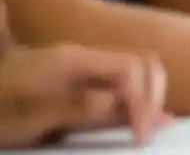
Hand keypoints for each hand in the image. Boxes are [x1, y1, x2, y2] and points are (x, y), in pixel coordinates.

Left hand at [0, 2, 169, 147]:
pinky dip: (134, 102)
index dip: (142, 99)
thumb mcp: (31, 112)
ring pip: (132, 75)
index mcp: (75, 59)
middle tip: (147, 130)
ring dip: (147, 98)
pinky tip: (141, 118)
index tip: (139, 134)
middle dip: (153, 95)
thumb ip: (76, 104)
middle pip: (139, 64)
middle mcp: (84, 60)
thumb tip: (116, 102)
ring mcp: (81, 71)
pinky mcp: (76, 86)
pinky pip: (116, 87)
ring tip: (149, 128)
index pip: (130, 68)